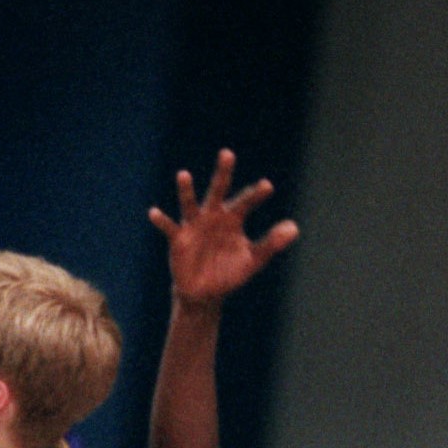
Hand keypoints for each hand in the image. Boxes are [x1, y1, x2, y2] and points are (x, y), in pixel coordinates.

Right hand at [149, 149, 298, 304]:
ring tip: (184, 175)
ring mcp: (194, 226)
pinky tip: (154, 213)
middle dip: (223, 173)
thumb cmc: (230, 273)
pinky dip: (161, 220)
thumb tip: (293, 228)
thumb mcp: (253, 260)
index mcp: (233, 219)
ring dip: (186, 190)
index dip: (255, 194)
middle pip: (218, 191)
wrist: (205, 294)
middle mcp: (213, 217)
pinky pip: (169, 228)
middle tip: (227, 154)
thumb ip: (271, 243)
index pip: (246, 202)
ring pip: (190, 204)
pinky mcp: (178, 239)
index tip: (267, 186)